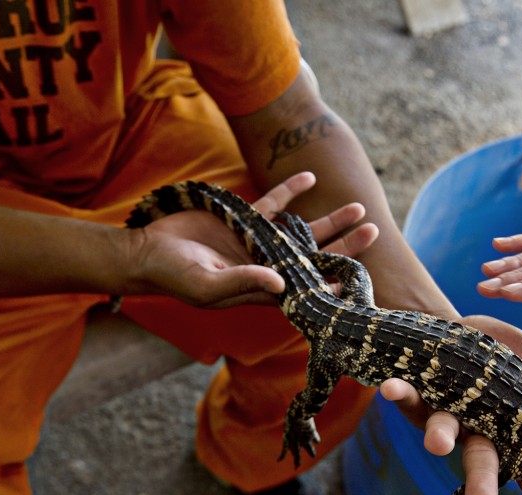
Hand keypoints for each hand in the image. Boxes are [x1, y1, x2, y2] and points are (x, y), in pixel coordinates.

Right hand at [126, 173, 377, 307]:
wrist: (147, 252)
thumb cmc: (174, 277)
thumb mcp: (207, 286)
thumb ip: (243, 283)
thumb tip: (282, 284)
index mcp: (262, 290)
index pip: (308, 290)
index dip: (333, 285)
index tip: (358, 278)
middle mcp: (267, 267)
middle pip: (316, 258)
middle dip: (345, 246)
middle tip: (373, 232)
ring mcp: (257, 243)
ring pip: (303, 231)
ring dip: (329, 221)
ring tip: (359, 208)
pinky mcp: (243, 220)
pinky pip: (274, 204)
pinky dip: (291, 191)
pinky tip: (310, 178)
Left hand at [380, 314, 521, 494]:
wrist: (448, 329)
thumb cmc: (495, 353)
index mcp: (506, 428)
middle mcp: (472, 429)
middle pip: (480, 459)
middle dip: (481, 480)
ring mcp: (441, 414)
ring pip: (442, 431)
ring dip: (438, 437)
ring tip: (437, 445)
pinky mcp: (414, 394)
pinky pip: (405, 395)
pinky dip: (399, 393)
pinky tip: (391, 388)